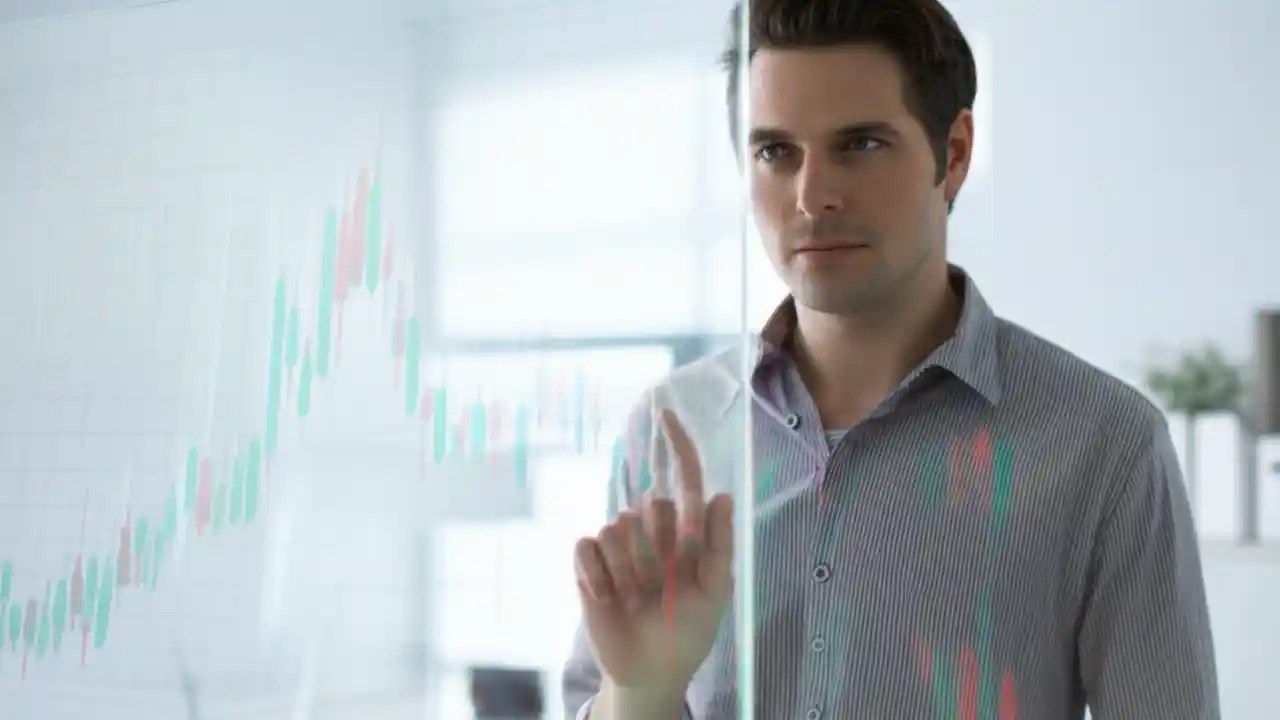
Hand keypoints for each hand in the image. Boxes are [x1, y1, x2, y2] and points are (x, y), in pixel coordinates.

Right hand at [574, 408, 734, 694]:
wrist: (651, 670)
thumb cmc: (689, 631)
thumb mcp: (715, 592)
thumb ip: (718, 545)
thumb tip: (722, 496)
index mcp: (687, 533)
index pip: (685, 480)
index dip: (677, 446)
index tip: (667, 414)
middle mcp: (652, 531)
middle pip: (651, 506)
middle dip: (656, 548)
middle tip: (661, 586)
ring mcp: (619, 545)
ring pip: (619, 526)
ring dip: (629, 570)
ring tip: (636, 598)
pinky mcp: (589, 563)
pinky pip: (588, 545)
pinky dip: (599, 574)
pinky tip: (609, 598)